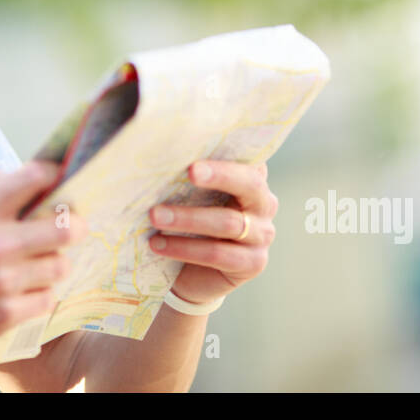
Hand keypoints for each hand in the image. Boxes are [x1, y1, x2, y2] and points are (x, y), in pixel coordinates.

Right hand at [0, 160, 87, 357]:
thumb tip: (20, 175)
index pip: (34, 180)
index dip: (52, 174)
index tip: (56, 179)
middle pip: (66, 228)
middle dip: (74, 224)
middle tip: (70, 225)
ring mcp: (2, 283)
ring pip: (61, 265)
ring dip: (54, 260)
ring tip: (39, 260)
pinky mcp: (5, 316)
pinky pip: (47, 298)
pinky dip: (39, 292)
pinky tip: (23, 288)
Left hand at [147, 159, 277, 305]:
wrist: (192, 273)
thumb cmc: (190, 223)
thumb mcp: (190, 197)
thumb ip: (188, 178)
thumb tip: (160, 155)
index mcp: (252, 178)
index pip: (249, 157)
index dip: (230, 151)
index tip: (205, 145)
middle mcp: (263, 203)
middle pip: (249, 184)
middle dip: (218, 175)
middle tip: (189, 171)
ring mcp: (262, 234)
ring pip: (228, 222)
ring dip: (188, 218)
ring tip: (155, 216)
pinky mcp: (252, 263)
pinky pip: (218, 253)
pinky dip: (185, 248)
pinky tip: (159, 245)